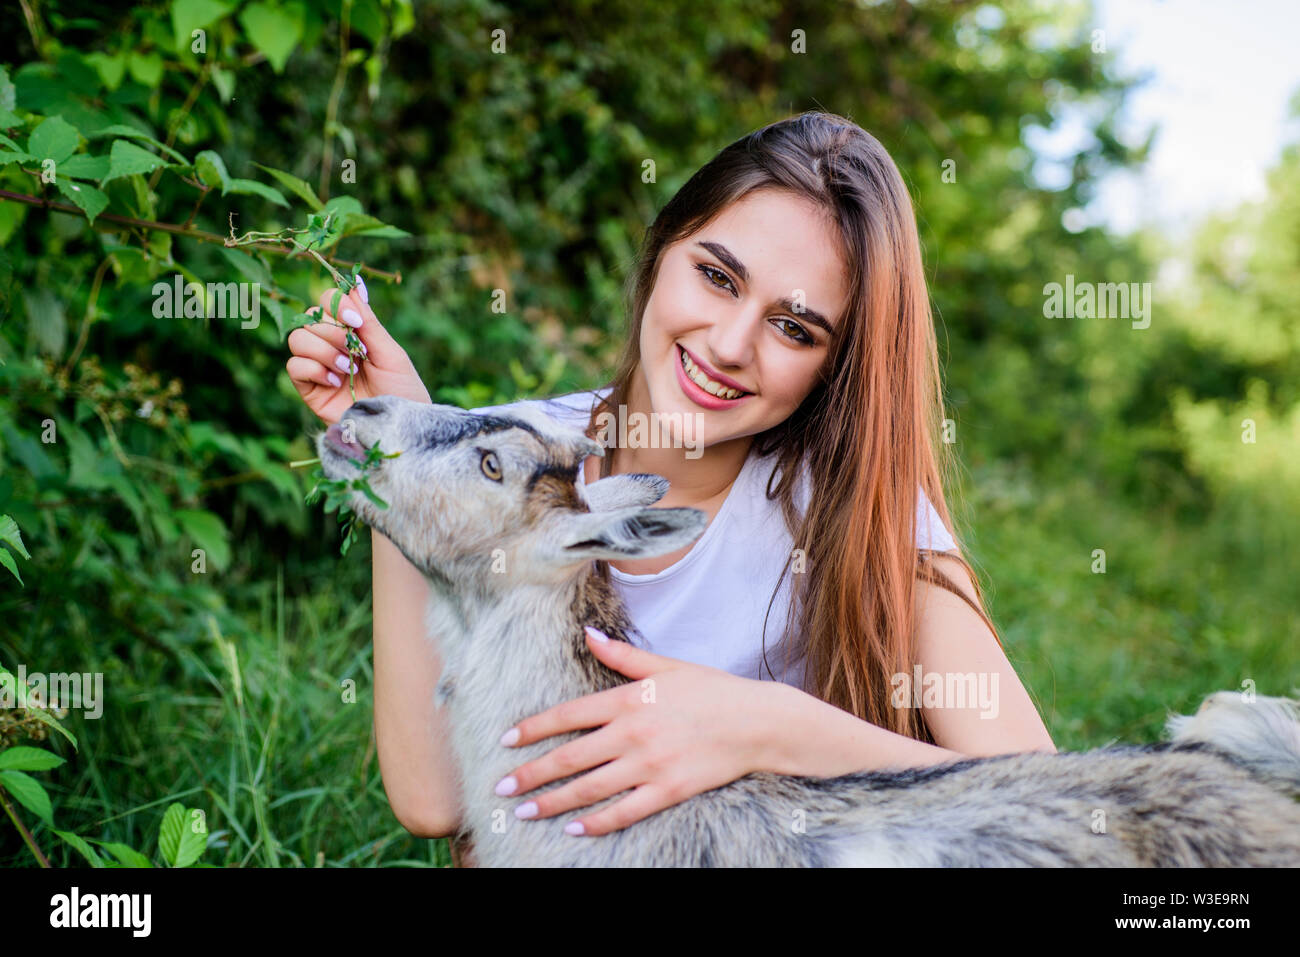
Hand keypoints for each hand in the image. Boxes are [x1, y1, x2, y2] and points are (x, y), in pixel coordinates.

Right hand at [285, 276, 431, 424]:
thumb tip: (354, 283)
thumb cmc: (403, 391)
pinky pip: (294, 366)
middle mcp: (333, 347)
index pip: (327, 302)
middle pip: (309, 318)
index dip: (335, 304)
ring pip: (297, 339)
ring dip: (323, 350)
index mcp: (353, 333)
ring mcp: (320, 368)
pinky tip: (336, 383)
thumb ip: (368, 321)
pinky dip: (313, 369)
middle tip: (356, 352)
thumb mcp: (390, 353)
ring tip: (347, 368)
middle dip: (331, 331)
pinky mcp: (310, 390)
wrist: (401, 429)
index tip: (354, 320)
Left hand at [494, 626, 780, 836]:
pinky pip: (624, 811)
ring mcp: (650, 764)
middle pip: (570, 757)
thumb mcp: (666, 665)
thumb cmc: (712, 690)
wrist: (757, 722)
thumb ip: (622, 655)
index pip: (568, 715)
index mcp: (629, 700)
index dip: (533, 729)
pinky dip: (596, 823)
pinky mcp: (668, 790)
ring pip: (590, 788)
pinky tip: (573, 830)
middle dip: (531, 774)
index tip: (505, 741)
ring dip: (553, 802)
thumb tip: (587, 634)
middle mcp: (633, 733)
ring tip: (524, 813)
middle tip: (501, 788)